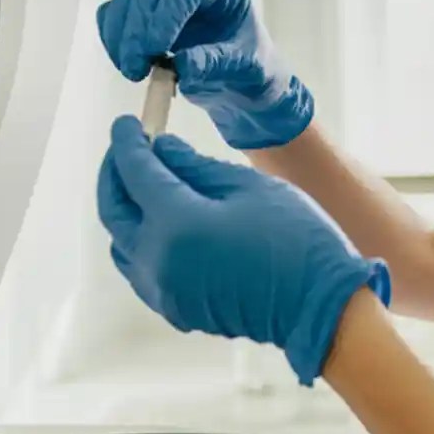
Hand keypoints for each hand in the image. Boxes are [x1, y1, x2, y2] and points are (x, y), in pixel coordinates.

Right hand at [96, 0, 312, 149]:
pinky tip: (125, 64)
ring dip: (121, 36)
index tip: (155, 48)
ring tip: (133, 72)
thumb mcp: (244, 69)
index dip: (166, 15)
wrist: (240, 83)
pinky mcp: (144, 13)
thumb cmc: (250, 70)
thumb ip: (216, 63)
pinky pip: (116, 15)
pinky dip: (113, 38)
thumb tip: (181, 65)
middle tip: (136, 68)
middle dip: (137, 30)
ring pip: (128, 0)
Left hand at [97, 115, 388, 382]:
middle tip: (130, 150)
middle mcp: (158, 260)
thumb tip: (163, 150)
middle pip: (113, 208)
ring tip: (148, 186)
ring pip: (121, 241)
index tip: (128, 123)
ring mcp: (163, 291)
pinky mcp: (175, 309)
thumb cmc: (296, 243)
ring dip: (125, 209)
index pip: (134, 170)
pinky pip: (140, 269)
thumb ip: (197, 166)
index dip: (127, 141)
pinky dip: (141, 241)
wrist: (320, 308)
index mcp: (177, 224)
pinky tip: (164, 225)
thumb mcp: (250, 189)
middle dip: (115, 173)